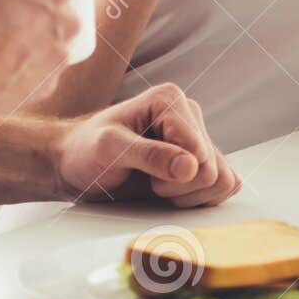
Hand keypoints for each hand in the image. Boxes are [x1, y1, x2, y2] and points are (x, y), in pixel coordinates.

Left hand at [53, 82, 240, 207]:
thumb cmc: (86, 151)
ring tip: (159, 185)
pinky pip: (222, 186)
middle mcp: (188, 115)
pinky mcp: (200, 161)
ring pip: (222, 181)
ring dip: (190, 195)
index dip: (173, 175)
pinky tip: (172, 191)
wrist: (75, 163)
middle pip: (213, 170)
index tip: (144, 172)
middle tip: (149, 181)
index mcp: (170, 100)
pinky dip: (198, 198)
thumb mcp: (110, 150)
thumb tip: (192, 167)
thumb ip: (149, 156)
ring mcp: (196, 138)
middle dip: (180, 187)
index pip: (200, 153)